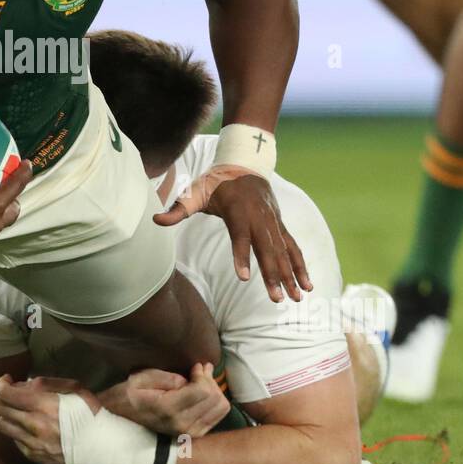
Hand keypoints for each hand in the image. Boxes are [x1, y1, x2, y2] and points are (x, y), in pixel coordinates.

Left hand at [0, 374, 97, 463]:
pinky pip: (15, 441)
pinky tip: (31, 427)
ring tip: (20, 411)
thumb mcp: (75, 389)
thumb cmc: (92, 413)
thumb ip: (47, 383)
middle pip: (0, 409)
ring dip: (8, 415)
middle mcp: (34, 426)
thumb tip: (25, 384)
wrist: (105, 447)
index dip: (1, 383)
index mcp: (44, 406)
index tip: (6, 380)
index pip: (6, 394)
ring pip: (3, 426)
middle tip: (12, 394)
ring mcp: (33, 444)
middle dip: (2, 397)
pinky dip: (18, 431)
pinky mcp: (35, 457)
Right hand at [99, 364, 229, 436]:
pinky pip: (216, 417)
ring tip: (201, 381)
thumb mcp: (141, 379)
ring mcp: (188, 433)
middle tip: (199, 370)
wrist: (119, 421)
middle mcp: (182, 425)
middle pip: (215, 399)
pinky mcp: (193, 435)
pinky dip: (214, 402)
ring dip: (214, 391)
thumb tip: (191, 378)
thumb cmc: (127, 395)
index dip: (203, 374)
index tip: (194, 366)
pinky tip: (202, 394)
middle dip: (210, 381)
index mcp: (168, 409)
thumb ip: (168, 378)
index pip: (203, 391)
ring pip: (220, 408)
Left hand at [156, 167, 310, 301]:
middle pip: (267, 249)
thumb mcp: (195, 192)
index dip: (242, 256)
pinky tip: (307, 284)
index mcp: (238, 210)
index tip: (243, 278)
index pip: (241, 236)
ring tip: (298, 297)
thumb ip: (178, 209)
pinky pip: (292, 247)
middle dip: (273, 275)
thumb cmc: (216, 182)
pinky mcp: (280, 225)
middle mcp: (259, 217)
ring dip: (291, 274)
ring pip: (283, 251)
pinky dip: (300, 265)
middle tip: (276, 299)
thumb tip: (155, 220)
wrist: (244, 164)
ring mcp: (273, 222)